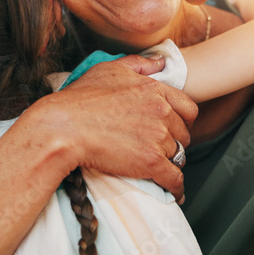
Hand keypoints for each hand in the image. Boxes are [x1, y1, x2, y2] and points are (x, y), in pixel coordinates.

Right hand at [25, 54, 197, 200]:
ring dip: (171, 163)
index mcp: (155, 90)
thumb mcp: (109, 69)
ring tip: (159, 169)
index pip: (189, 109)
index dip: (182, 121)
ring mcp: (158, 137)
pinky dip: (175, 187)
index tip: (172, 128)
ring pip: (179, 156)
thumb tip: (161, 62)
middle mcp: (162, 112)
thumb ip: (139, 64)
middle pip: (183, 134)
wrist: (64, 127)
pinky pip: (174, 178)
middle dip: (174, 142)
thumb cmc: (81, 98)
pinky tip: (172, 192)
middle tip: (157, 149)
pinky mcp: (151, 162)